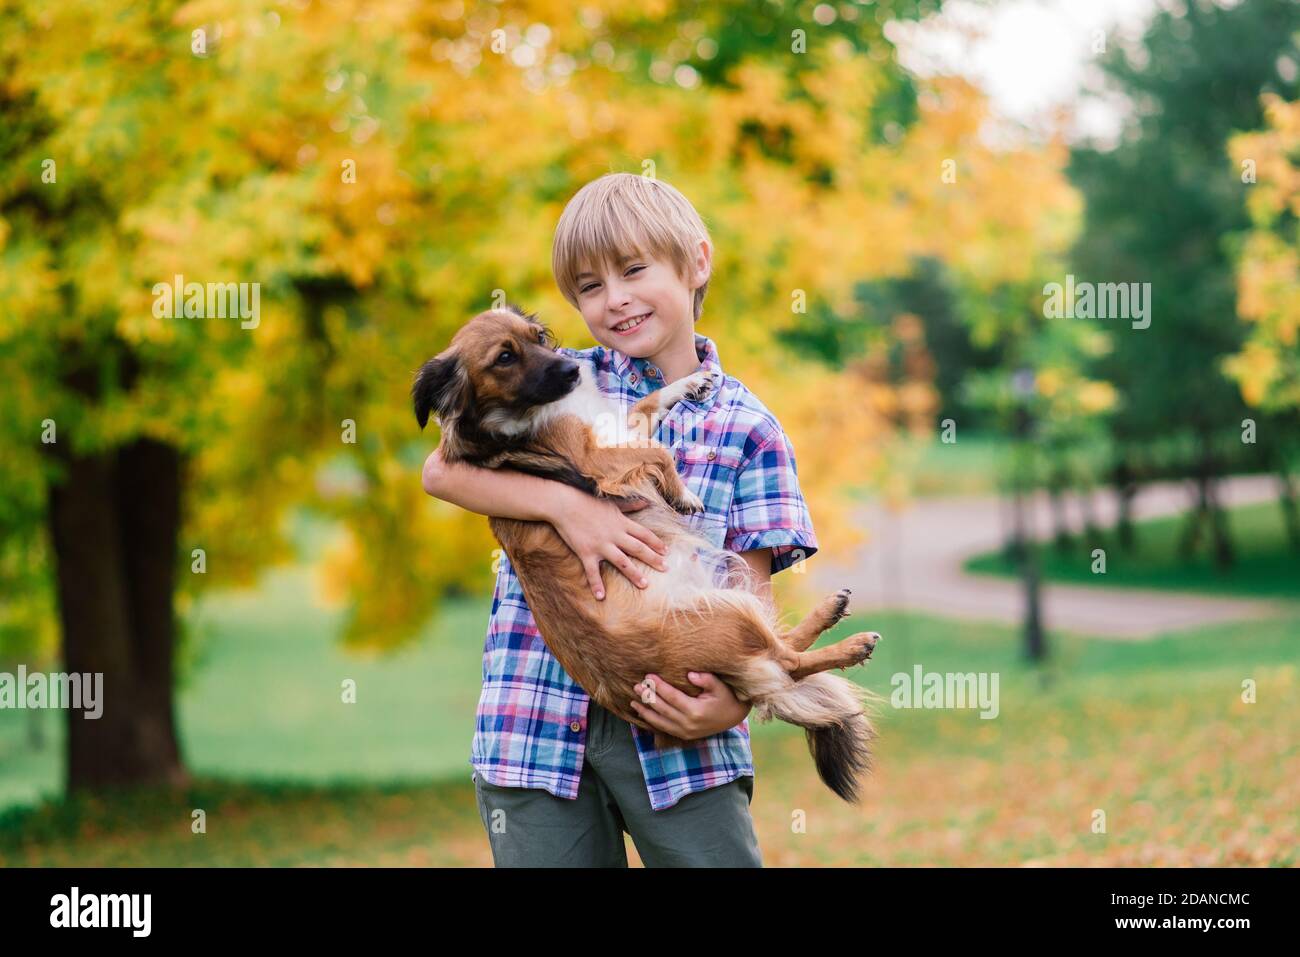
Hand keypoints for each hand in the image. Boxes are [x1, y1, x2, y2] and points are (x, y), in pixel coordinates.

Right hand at [549, 486, 668, 599]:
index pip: (644, 534)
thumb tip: (646, 503)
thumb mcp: (612, 503)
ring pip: (622, 562)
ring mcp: (601, 545)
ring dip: (634, 574)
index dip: (656, 543)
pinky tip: (601, 596)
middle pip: (638, 549)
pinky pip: (592, 571)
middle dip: (653, 559)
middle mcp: (614, 535)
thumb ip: (630, 505)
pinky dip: (596, 584)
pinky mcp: (586, 552)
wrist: (564, 504)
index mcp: (621, 523)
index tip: (666, 552)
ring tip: (644, 584)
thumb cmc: (588, 501)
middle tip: (665, 569)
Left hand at [629, 672, 751, 740]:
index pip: (672, 697)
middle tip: (636, 686)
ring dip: (645, 711)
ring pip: (659, 722)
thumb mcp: (720, 686)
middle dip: (648, 697)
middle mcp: (688, 724)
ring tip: (633, 702)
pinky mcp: (684, 736)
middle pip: (662, 709)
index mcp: (695, 711)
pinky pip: (664, 729)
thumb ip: (706, 679)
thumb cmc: (726, 697)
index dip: (659, 686)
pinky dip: (652, 722)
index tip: (648, 676)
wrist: (734, 716)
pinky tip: (643, 714)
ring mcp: (685, 732)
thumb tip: (690, 675)